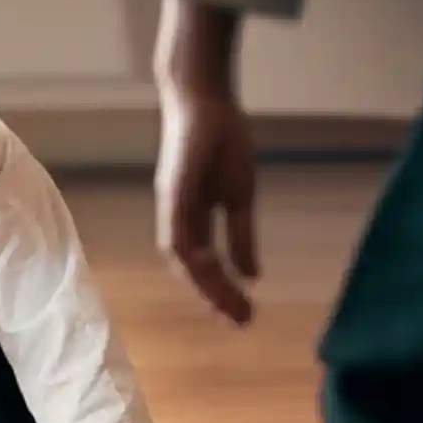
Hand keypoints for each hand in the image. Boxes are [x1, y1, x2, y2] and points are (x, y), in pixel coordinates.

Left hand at [154, 87, 259, 325]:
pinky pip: (177, 228)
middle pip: (190, 269)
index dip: (220, 291)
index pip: (202, 265)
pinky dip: (191, 253)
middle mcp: (177, 217)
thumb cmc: (221, 142)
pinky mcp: (172, 189)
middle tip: (241, 323)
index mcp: (191, 219)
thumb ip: (240, 235)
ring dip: (205, 284)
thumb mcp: (239, 195)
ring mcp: (172, 204)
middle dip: (215, 297)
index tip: (243, 315)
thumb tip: (251, 275)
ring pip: (182, 257)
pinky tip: (210, 270)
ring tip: (231, 306)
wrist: (205, 99)